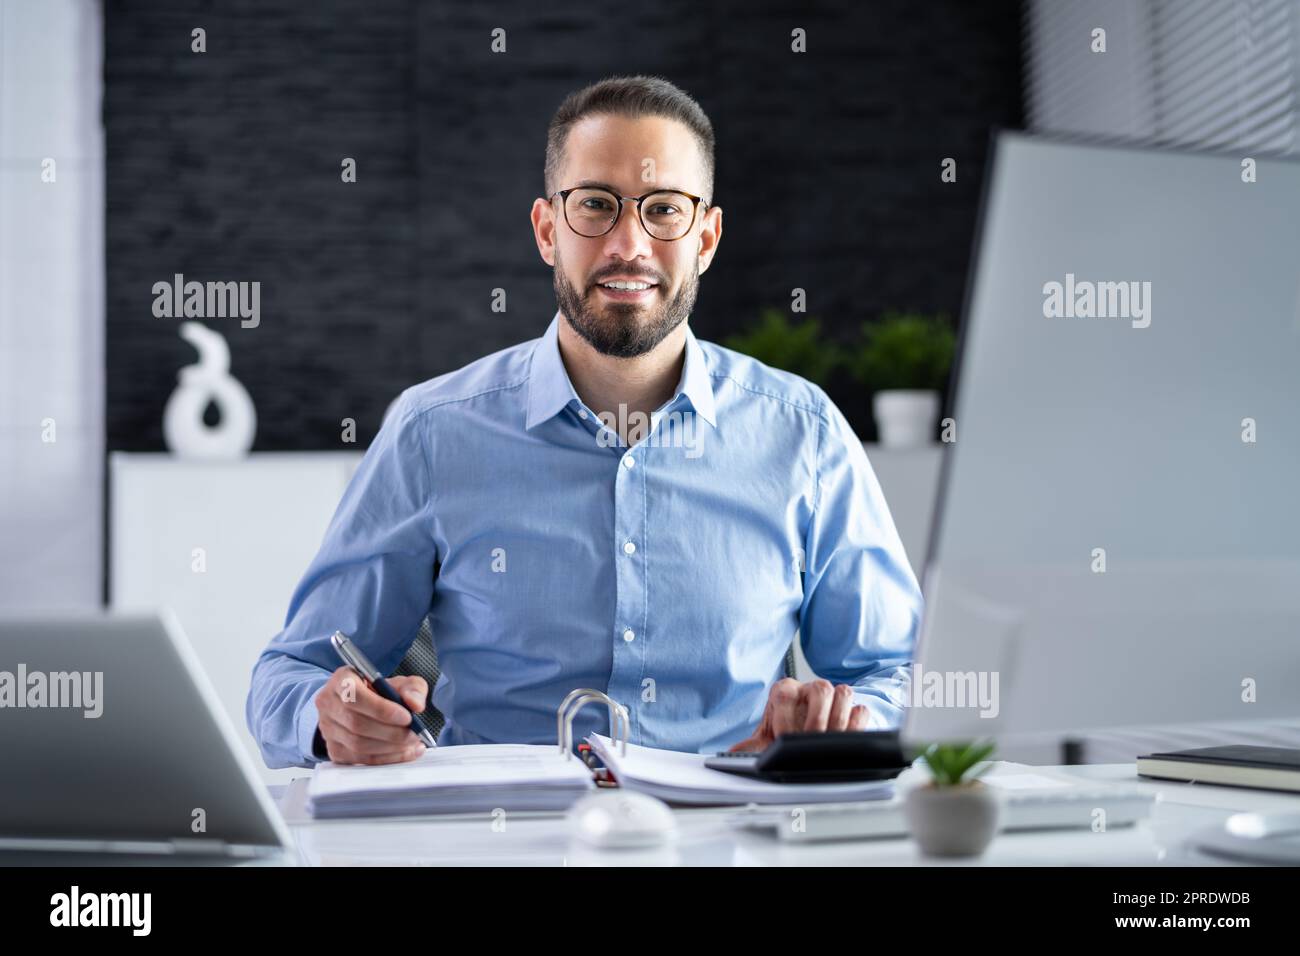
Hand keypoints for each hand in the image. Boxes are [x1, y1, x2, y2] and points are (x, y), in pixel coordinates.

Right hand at [314, 666, 428, 764]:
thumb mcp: (400, 682)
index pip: (354, 696)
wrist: (362, 705)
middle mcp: (328, 704)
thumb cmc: (380, 691)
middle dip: (391, 732)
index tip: (406, 717)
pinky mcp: (334, 750)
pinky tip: (404, 753)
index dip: (381, 709)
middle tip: (414, 733)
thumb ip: (412, 688)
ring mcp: (328, 729)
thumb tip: (415, 704)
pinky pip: (359, 759)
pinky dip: (386, 759)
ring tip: (412, 743)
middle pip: (356, 724)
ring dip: (390, 747)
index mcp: (342, 680)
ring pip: (357, 745)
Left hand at [728, 678, 867, 751]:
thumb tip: (726, 760)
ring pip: (844, 692)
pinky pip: (860, 709)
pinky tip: (846, 741)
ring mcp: (832, 698)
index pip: (786, 691)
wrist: (797, 741)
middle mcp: (808, 690)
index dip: (785, 715)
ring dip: (839, 719)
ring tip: (830, 741)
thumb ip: (744, 749)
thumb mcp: (759, 743)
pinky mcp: (850, 711)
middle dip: (817, 718)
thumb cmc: (777, 738)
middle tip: (810, 739)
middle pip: (821, 688)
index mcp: (784, 690)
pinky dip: (856, 725)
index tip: (782, 737)